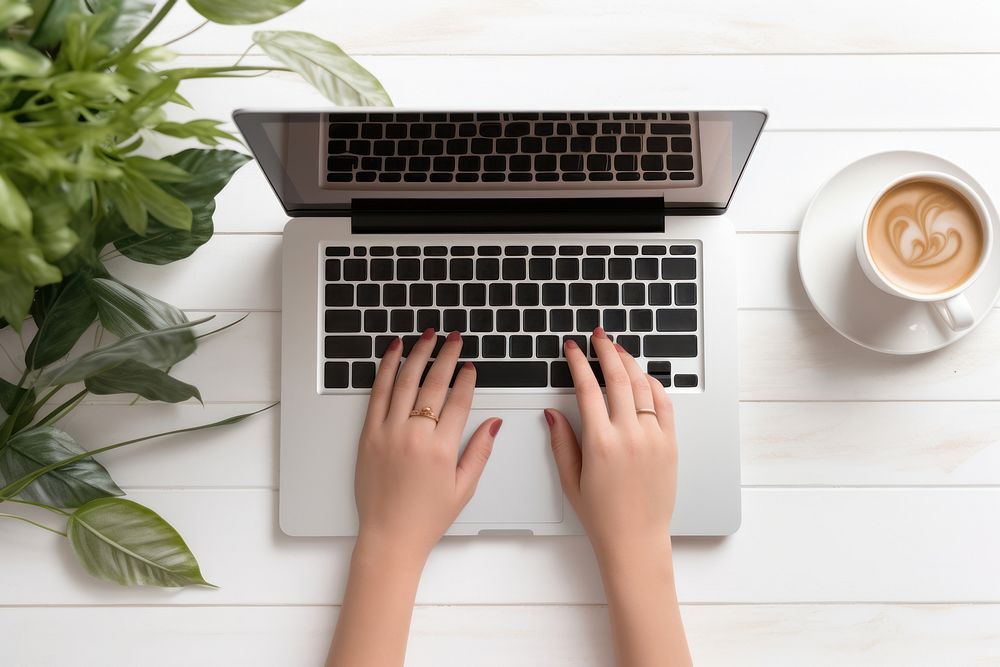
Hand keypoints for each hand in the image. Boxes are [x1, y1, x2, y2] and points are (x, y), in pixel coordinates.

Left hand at [354, 328, 501, 559]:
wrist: (389, 536)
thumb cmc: (427, 517)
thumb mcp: (464, 488)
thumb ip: (480, 451)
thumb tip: (494, 422)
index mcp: (441, 449)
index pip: (459, 401)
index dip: (467, 379)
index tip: (471, 365)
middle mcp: (415, 436)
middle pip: (434, 384)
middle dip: (447, 356)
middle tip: (455, 338)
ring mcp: (388, 432)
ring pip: (405, 382)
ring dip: (418, 354)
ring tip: (429, 335)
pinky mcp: (368, 434)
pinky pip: (377, 393)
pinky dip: (386, 369)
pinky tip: (394, 352)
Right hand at [544, 327, 677, 559]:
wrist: (636, 539)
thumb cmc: (602, 515)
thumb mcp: (570, 479)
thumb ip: (561, 442)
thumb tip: (552, 413)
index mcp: (600, 443)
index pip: (586, 388)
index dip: (578, 362)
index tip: (572, 348)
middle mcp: (629, 435)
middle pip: (617, 377)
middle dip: (605, 350)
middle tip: (597, 336)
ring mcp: (653, 437)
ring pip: (642, 385)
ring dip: (629, 361)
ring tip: (618, 349)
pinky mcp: (671, 443)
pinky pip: (663, 403)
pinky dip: (653, 384)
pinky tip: (642, 376)